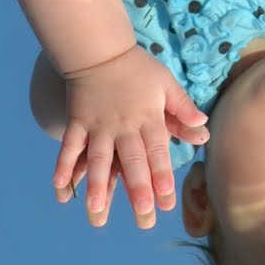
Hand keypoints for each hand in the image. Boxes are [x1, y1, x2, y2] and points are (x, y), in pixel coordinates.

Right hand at [54, 45, 207, 228]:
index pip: (157, 151)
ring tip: (96, 209)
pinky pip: (69, 147)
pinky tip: (60, 188)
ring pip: (98, 159)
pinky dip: (63, 166)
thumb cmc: (137, 69)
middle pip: (131, 160)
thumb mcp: (166, 83)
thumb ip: (183, 107)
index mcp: (148, 118)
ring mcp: (98, 126)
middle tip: (143, 214)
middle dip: (137, 188)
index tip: (167, 198)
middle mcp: (123, 126)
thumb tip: (204, 125)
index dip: (163, 174)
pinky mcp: (78, 123)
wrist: (99, 50)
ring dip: (96, 184)